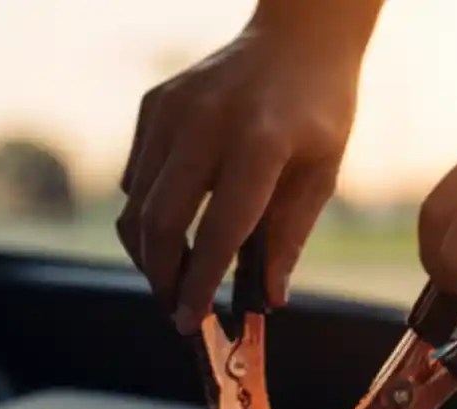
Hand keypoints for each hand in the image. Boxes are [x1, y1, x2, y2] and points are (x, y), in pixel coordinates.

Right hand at [118, 4, 378, 332]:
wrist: (297, 38)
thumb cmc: (318, 110)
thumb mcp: (321, 175)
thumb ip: (289, 238)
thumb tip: (268, 299)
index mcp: (259, 140)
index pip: (218, 230)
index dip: (200, 284)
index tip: (190, 322)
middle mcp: (206, 121)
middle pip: (158, 221)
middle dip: (160, 275)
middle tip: (174, 306)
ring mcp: (172, 109)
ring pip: (136, 203)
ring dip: (149, 250)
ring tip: (175, 274)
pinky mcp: (153, 104)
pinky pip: (135, 175)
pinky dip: (148, 209)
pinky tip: (177, 220)